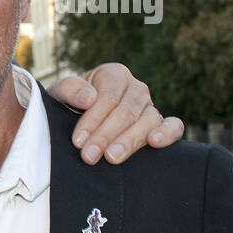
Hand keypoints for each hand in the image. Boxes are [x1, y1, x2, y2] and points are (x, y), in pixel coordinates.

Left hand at [48, 63, 183, 164]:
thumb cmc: (68, 104)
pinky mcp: (160, 124)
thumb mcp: (59, 94)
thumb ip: (68, 89)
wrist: (76, 117)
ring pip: (148, 121)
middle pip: (126, 112)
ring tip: (112, 157)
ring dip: (130, 141)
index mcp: (113, 74)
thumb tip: (89, 98)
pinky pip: (173, 125)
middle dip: (105, 136)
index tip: (78, 141)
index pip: (107, 98)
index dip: (93, 120)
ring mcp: (150, 106)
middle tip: (89, 156)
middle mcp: (135, 88)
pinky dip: (168, 133)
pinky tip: (155, 143)